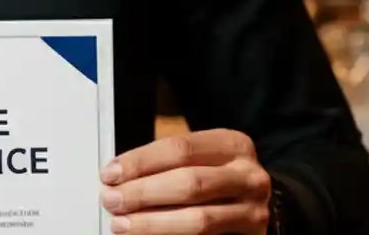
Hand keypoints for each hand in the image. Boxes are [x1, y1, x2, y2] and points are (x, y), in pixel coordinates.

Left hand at [99, 129, 271, 234]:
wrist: (258, 204)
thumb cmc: (218, 177)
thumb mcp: (201, 159)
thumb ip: (166, 164)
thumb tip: (117, 177)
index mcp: (233, 145)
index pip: (179, 149)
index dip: (140, 162)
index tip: (110, 174)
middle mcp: (249, 176)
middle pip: (189, 183)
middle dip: (143, 193)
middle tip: (110, 200)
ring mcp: (254, 210)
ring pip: (199, 219)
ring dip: (153, 223)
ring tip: (122, 225)